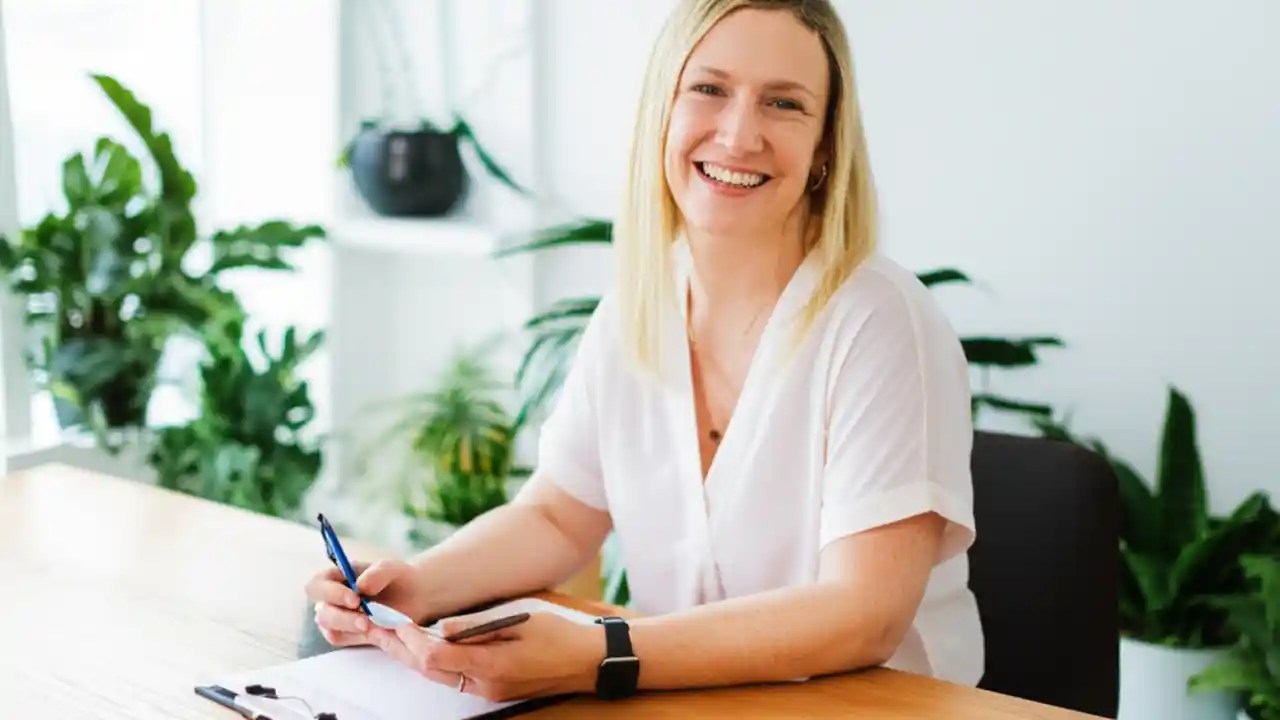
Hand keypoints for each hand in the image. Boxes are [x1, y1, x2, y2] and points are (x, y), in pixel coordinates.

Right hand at [304, 559, 423, 647]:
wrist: (416, 598)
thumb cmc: (400, 578)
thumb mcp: (395, 569)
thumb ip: (379, 572)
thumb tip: (360, 585)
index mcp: (337, 576)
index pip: (317, 586)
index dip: (330, 593)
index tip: (355, 599)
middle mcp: (332, 598)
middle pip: (321, 611)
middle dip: (342, 617)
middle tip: (366, 620)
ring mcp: (337, 617)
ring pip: (328, 628)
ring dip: (349, 628)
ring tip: (375, 626)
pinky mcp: (347, 633)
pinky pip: (339, 639)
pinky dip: (354, 638)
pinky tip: (374, 632)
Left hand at [374, 611, 603, 702]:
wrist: (587, 661)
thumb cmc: (559, 635)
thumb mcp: (519, 620)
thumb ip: (476, 626)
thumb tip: (440, 627)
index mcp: (491, 666)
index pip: (433, 657)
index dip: (408, 638)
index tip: (391, 618)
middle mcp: (483, 685)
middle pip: (427, 670)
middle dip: (398, 647)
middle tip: (371, 625)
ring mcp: (487, 690)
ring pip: (436, 675)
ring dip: (409, 654)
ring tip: (384, 633)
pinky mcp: (490, 687)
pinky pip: (451, 676)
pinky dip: (429, 660)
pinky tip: (416, 645)